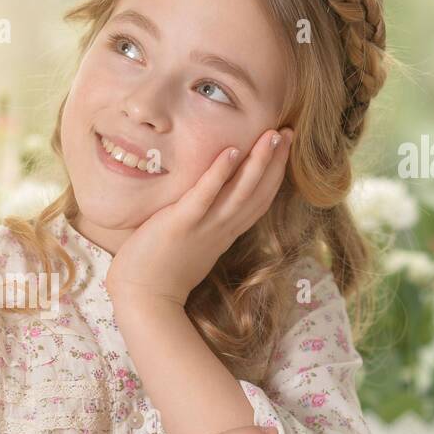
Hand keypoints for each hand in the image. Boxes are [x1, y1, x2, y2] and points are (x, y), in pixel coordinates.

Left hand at [105, 127, 293, 306]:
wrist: (143, 300)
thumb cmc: (158, 274)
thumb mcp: (190, 246)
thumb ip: (200, 226)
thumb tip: (200, 208)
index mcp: (223, 234)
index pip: (258, 201)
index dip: (274, 175)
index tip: (284, 150)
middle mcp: (220, 229)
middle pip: (258, 192)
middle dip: (276, 162)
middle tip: (290, 132)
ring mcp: (203, 227)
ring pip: (241, 191)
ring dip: (259, 162)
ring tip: (274, 134)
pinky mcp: (181, 224)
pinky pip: (205, 196)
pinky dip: (219, 173)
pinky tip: (231, 151)